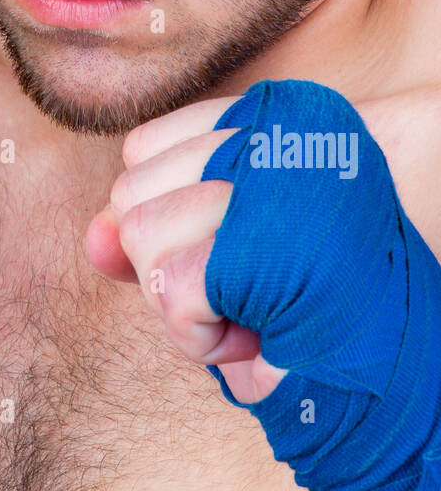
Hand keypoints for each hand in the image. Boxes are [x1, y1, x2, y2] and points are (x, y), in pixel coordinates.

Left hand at [85, 93, 285, 403]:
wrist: (399, 369)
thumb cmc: (311, 308)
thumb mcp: (219, 257)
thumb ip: (152, 235)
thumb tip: (91, 238)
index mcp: (269, 121)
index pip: (144, 150)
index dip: (165, 219)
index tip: (225, 255)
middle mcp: (275, 137)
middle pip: (131, 193)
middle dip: (167, 266)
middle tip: (244, 292)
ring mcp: (276, 184)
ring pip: (143, 238)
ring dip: (183, 304)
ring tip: (254, 310)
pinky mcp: (271, 244)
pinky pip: (172, 291)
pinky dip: (198, 334)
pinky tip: (254, 335)